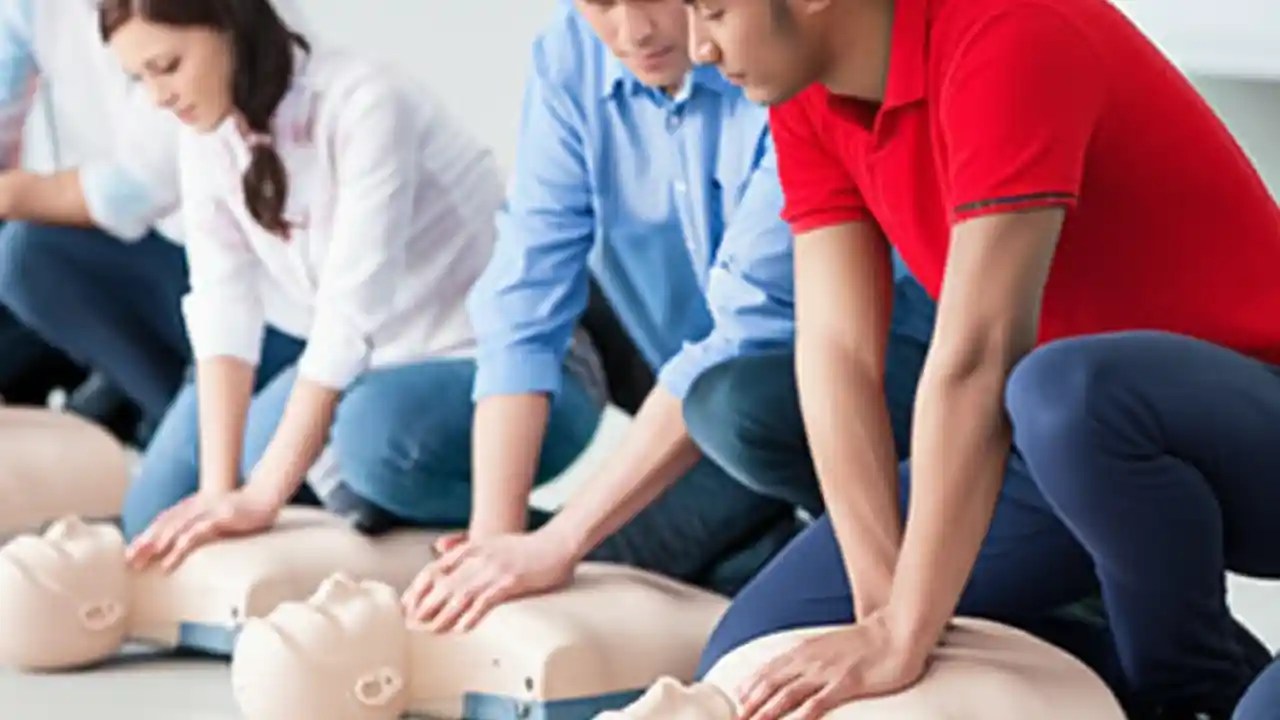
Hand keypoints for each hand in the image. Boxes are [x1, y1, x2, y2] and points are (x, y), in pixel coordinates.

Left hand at [126, 485, 280, 572]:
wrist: (265, 496)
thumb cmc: (243, 511)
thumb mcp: (217, 516)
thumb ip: (202, 523)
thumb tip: (187, 540)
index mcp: (192, 505)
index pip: (164, 520)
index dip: (146, 535)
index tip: (131, 551)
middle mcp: (194, 506)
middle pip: (163, 524)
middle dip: (144, 542)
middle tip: (128, 560)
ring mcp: (206, 510)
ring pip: (173, 529)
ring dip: (155, 546)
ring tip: (141, 562)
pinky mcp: (218, 517)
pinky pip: (194, 535)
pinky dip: (178, 548)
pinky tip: (169, 560)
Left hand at [401, 530, 574, 632]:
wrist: (556, 543)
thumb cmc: (525, 547)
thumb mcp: (491, 542)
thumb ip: (465, 548)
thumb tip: (439, 549)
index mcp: (471, 549)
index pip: (434, 569)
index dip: (417, 589)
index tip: (406, 606)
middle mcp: (478, 558)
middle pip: (441, 584)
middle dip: (424, 606)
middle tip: (411, 624)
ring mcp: (493, 569)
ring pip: (459, 595)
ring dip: (442, 615)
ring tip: (430, 631)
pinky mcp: (510, 581)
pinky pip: (485, 601)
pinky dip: (471, 616)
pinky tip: (461, 628)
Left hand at [735, 611, 929, 719]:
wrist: (898, 630)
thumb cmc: (870, 640)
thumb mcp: (834, 645)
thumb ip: (816, 656)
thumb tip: (802, 669)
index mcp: (807, 650)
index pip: (770, 670)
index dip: (750, 686)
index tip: (736, 701)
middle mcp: (810, 660)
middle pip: (771, 684)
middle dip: (750, 703)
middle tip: (735, 719)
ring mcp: (827, 671)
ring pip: (787, 694)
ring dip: (766, 711)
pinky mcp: (846, 683)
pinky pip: (818, 703)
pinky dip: (802, 716)